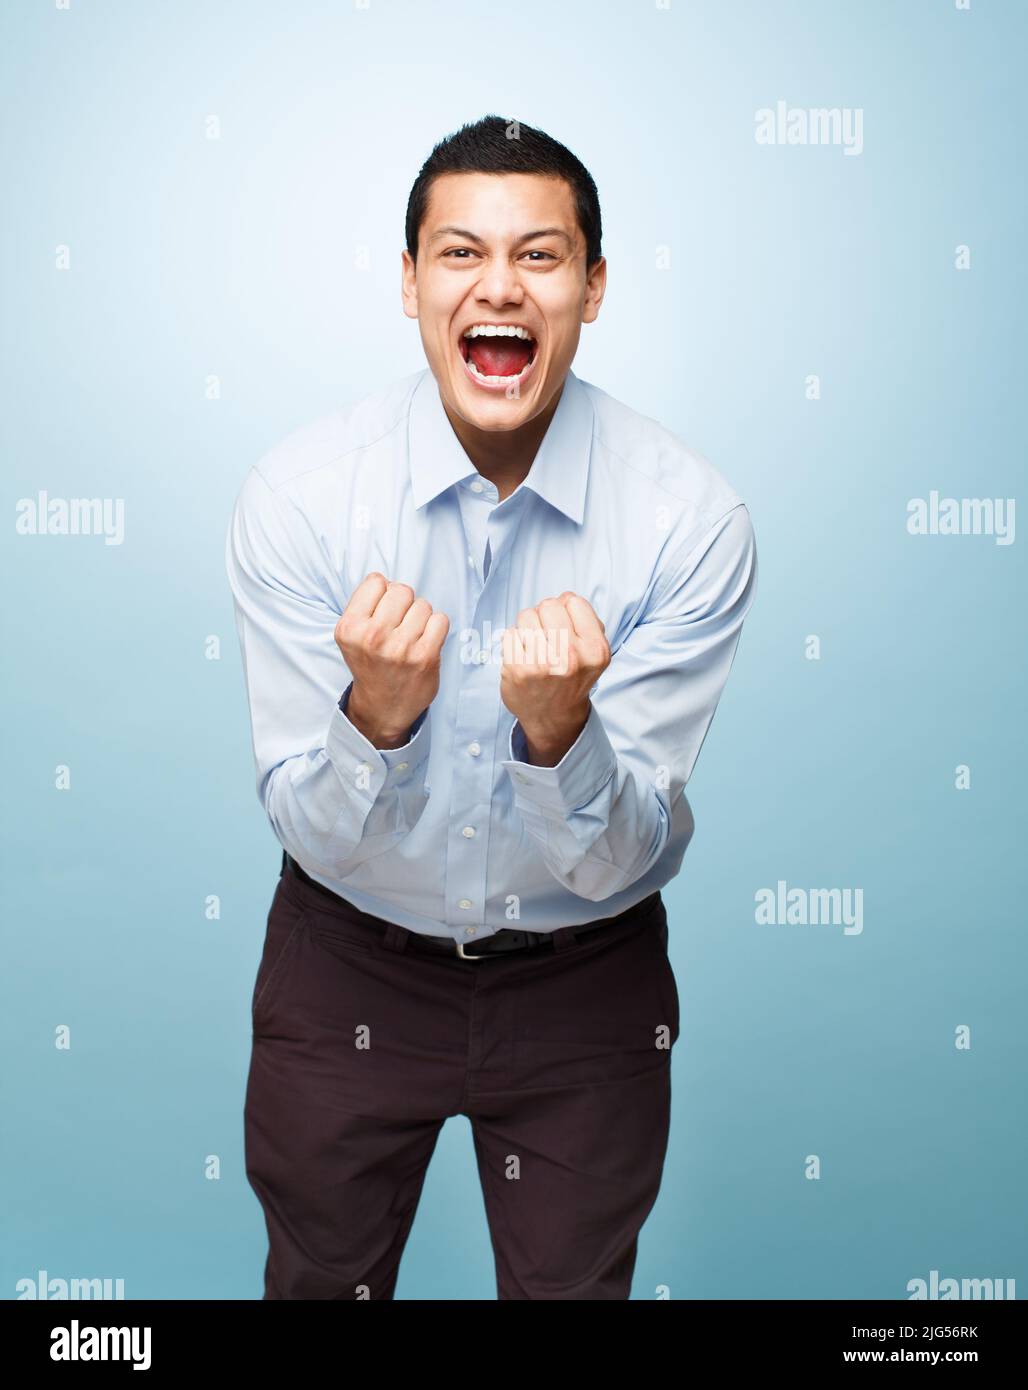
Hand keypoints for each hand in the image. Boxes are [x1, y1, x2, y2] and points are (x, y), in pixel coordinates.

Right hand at [335, 573, 449, 748]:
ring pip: (423, 605)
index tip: (382, 610)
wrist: (382, 707)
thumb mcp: (352, 635)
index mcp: (350, 627)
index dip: (383, 593)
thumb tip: (389, 582)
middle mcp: (372, 636)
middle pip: (402, 590)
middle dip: (404, 603)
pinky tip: (425, 642)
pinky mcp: (425, 656)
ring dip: (420, 617)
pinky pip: (440, 620)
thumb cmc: (370, 664)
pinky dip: (436, 628)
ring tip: (410, 636)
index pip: (376, 581)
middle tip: (399, 624)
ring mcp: (400, 647)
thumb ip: (365, 605)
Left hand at [500, 592, 610, 765]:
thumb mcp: (592, 652)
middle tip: (547, 638)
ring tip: (535, 648)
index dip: (565, 610)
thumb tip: (565, 598)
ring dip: (527, 628)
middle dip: (545, 616)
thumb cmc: (571, 676)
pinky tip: (522, 658)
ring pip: (526, 615)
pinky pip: (509, 633)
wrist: (553, 716)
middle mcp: (571, 657)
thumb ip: (585, 621)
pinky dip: (513, 642)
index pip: (573, 601)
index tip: (564, 628)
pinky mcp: (517, 669)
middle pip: (548, 605)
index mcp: (595, 649)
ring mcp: (542, 663)